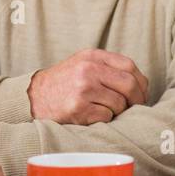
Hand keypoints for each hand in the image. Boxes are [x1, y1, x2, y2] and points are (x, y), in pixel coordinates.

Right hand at [28, 49, 148, 124]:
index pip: (130, 66)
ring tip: (105, 109)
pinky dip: (104, 119)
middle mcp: (88, 70)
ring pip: (119, 103)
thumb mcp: (83, 64)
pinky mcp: (78, 108)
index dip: (141, 82)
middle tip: (135, 107)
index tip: (142, 93)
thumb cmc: (64, 82)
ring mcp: (83, 89)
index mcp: (93, 56)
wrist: (32, 97)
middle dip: (137, 99)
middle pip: (129, 85)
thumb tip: (141, 84)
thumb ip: (108, 67)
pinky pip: (106, 116)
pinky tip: (92, 115)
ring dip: (117, 111)